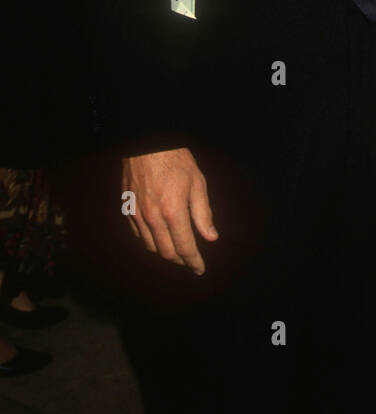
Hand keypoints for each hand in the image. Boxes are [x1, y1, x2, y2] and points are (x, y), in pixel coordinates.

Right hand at [122, 147, 217, 274]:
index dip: (193, 262)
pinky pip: (138, 235)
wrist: (147, 144)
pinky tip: (159, 238)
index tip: (200, 269)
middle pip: (166, 252)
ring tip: (177, 251)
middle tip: (190, 261)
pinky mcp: (127, 210)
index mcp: (173, 211)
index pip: (184, 247)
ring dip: (165, 253)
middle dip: (180, 260)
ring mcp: (137, 214)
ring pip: (150, 246)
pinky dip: (150, 241)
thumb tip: (210, 237)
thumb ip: (203, 213)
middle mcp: (153, 217)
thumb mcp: (197, 183)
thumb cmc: (176, 160)